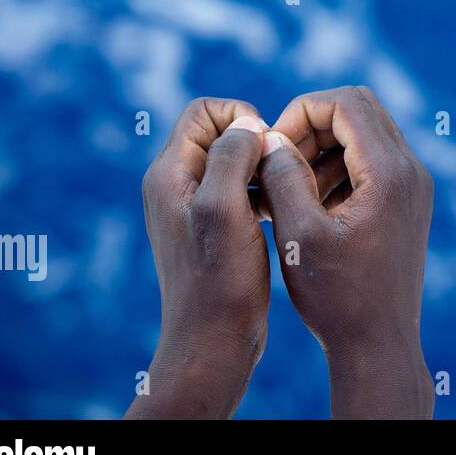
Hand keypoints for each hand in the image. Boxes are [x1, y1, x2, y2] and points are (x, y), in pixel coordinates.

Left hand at [127, 99, 270, 418]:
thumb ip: (231, 157)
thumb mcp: (225, 208)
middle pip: (221, 133)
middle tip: (282, 169)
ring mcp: (194, 208)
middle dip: (256, 140)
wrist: (213, 343)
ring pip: (235, 162)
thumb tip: (248, 125)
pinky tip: (281, 211)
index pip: (205, 111)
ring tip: (285, 190)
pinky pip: (241, 189)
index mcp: (170, 173)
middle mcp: (176, 185)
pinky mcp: (214, 229)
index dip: (242, 118)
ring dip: (263, 166)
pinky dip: (263, 190)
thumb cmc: (219, 282)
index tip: (268, 147)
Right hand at [258, 86, 433, 417]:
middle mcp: (411, 170)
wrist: (378, 345)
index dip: (300, 112)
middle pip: (359, 109)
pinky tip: (305, 203)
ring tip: (283, 187)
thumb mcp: (298, 235)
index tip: (271, 147)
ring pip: (364, 134)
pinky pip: (370, 162)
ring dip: (321, 148)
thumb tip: (273, 138)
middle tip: (276, 161)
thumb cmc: (336, 298)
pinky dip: (336, 168)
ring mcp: (414, 185)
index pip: (346, 102)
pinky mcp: (407, 202)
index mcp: (390, 172)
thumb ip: (282, 177)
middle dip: (311, 124)